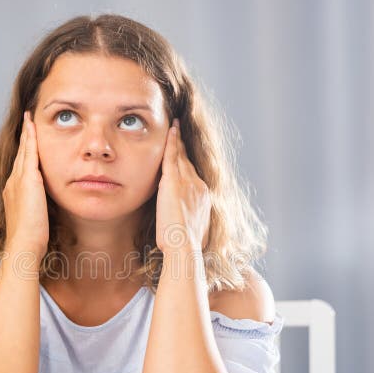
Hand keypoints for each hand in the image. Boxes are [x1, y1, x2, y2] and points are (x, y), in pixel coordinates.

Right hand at [2, 111, 48, 258]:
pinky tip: (33, 127)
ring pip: (24, 151)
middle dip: (24, 138)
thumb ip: (38, 209)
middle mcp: (12, 183)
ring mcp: (18, 180)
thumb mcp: (34, 220)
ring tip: (29, 119)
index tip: (27, 141)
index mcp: (13, 192)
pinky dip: (31, 138)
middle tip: (26, 121)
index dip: (24, 152)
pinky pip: (29, 152)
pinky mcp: (28, 180)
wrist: (24, 244)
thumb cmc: (30, 239)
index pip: (20, 167)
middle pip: (20, 155)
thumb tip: (44, 209)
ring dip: (27, 134)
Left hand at [155, 119, 210, 252]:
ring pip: (181, 156)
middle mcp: (199, 186)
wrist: (184, 247)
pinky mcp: (174, 182)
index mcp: (203, 197)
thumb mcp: (191, 232)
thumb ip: (189, 222)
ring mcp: (188, 183)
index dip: (188, 163)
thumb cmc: (184, 246)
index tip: (185, 155)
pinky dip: (171, 142)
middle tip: (179, 131)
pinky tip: (170, 130)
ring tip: (174, 125)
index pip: (193, 175)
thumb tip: (184, 227)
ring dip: (177, 140)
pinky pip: (172, 157)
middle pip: (188, 162)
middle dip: (183, 147)